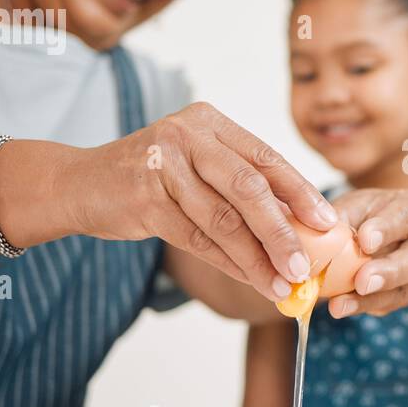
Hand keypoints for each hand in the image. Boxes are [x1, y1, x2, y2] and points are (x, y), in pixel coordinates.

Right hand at [63, 102, 337, 301]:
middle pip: (249, 188)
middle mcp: (188, 135)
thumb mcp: (197, 165)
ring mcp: (163, 165)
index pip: (266, 158)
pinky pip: (196, 238)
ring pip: (223, 220)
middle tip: (307, 265)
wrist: (79, 183)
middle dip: (283, 231)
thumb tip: (300, 227)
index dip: (301, 192)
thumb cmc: (151, 178)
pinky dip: (228, 263)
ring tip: (281, 284)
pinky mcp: (144, 198)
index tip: (327, 222)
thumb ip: (241, 185)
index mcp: (210, 122)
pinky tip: (250, 279)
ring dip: (257, 258)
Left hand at [324, 187, 407, 317]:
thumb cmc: (371, 212)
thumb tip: (321, 234)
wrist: (388, 225)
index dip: (385, 230)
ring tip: (339, 306)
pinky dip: (365, 306)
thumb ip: (343, 216)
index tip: (365, 240)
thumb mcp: (356, 204)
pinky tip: (344, 307)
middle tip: (362, 282)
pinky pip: (390, 304)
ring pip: (403, 289)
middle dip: (388, 273)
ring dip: (370, 300)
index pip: (404, 217)